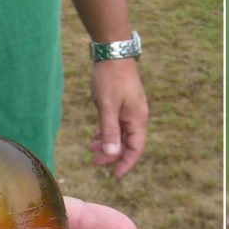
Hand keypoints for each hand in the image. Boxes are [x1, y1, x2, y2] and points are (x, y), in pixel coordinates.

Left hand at [88, 58, 148, 177]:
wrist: (113, 52)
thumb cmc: (111, 78)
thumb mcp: (107, 106)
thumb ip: (109, 130)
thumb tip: (111, 153)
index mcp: (137, 119)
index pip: (135, 148)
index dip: (126, 163)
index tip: (114, 175)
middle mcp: (137, 117)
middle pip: (127, 143)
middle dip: (112, 155)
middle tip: (94, 163)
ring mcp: (130, 110)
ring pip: (121, 134)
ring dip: (107, 144)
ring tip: (91, 150)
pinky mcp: (123, 103)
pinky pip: (117, 124)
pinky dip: (107, 132)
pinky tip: (96, 136)